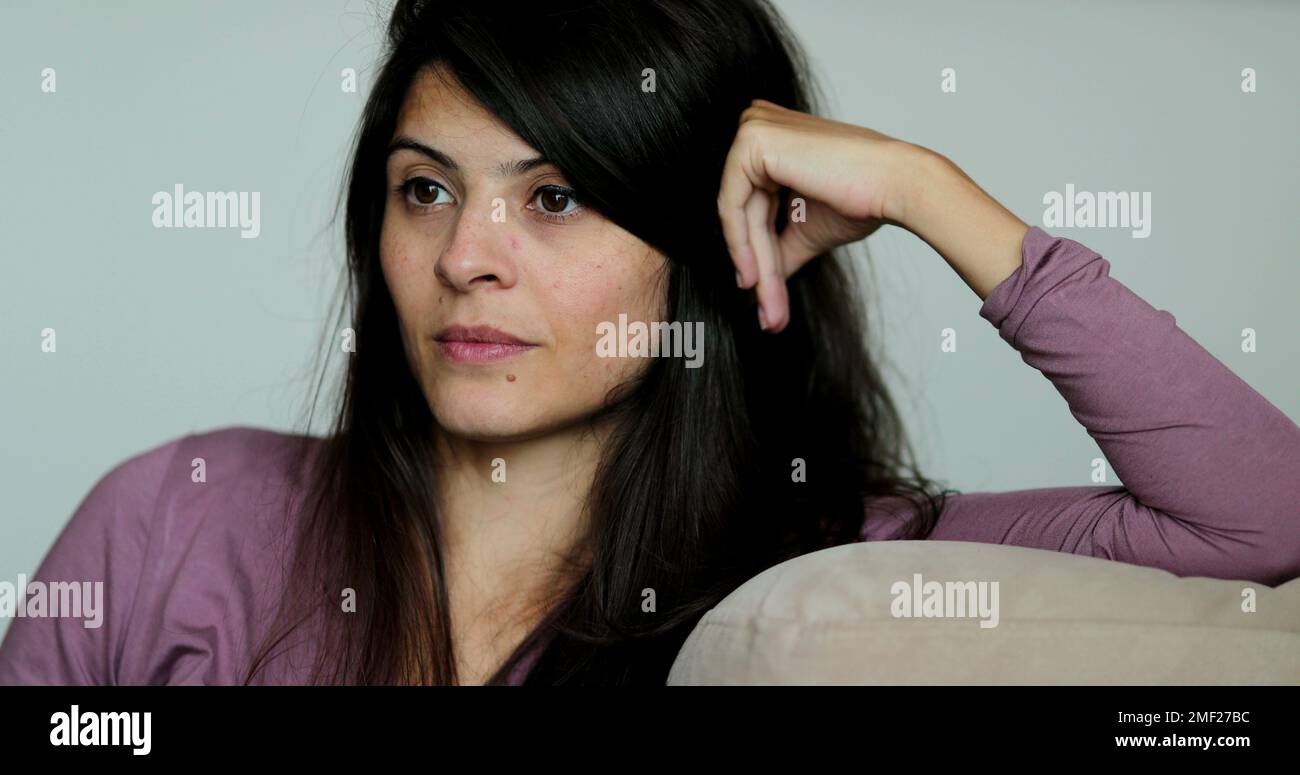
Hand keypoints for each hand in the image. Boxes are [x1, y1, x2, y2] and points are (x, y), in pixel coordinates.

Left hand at [716, 98, 922, 331]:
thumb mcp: (805, 228)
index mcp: (771, 136)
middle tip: (770, 316)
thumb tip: (754, 289)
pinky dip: (743, 247)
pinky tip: (755, 280)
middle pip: (747, 213)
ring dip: (758, 268)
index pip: (753, 205)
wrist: (896, 185)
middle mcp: (757, 122)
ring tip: (771, 310)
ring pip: (741, 217)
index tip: (765, 301)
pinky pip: (733, 206)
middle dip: (760, 269)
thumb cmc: (862, 199)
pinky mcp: (751, 141)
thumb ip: (775, 249)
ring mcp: (753, 127)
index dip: (759, 256)